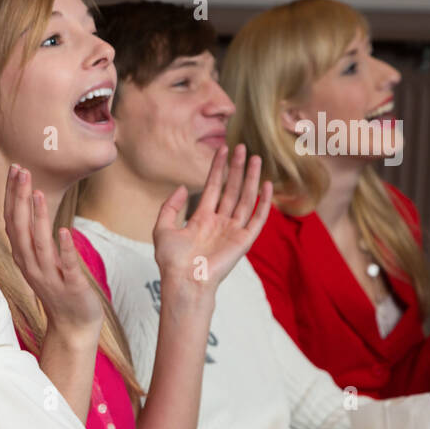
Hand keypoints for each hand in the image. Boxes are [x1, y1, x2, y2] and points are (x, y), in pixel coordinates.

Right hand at [3, 164, 102, 347]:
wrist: (73, 325)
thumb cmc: (59, 288)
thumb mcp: (41, 260)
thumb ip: (34, 236)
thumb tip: (30, 205)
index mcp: (23, 257)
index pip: (12, 220)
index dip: (11, 195)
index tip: (14, 169)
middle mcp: (30, 265)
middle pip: (20, 228)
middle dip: (19, 198)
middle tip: (21, 170)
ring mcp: (49, 277)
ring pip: (39, 244)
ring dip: (37, 217)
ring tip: (37, 192)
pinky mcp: (71, 287)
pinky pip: (65, 265)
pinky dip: (63, 248)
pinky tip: (64, 231)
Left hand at [152, 145, 271, 295]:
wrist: (184, 281)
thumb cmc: (172, 261)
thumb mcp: (163, 228)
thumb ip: (170, 206)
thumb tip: (182, 187)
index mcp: (202, 218)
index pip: (213, 187)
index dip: (218, 168)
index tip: (223, 149)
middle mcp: (220, 222)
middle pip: (232, 189)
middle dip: (237, 168)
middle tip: (242, 147)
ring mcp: (233, 230)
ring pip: (246, 198)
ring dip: (251, 178)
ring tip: (256, 158)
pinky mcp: (244, 240)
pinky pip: (257, 218)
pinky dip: (264, 202)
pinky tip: (267, 185)